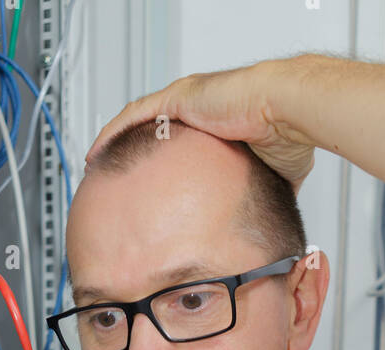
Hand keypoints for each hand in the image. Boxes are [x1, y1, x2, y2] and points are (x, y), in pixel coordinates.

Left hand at [84, 58, 314, 191]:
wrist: (288, 114)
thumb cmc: (287, 136)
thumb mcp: (265, 174)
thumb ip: (254, 190)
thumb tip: (259, 215)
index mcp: (217, 123)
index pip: (176, 142)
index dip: (157, 162)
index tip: (146, 182)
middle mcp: (199, 107)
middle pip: (151, 129)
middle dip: (129, 151)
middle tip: (111, 172)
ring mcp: (186, 100)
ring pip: (137, 119)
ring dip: (114, 140)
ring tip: (95, 161)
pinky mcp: (179, 99)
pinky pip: (135, 115)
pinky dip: (113, 131)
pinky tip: (97, 149)